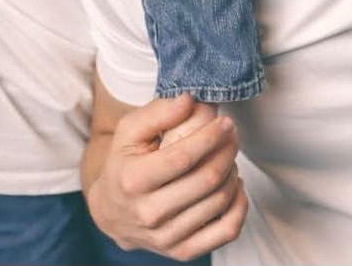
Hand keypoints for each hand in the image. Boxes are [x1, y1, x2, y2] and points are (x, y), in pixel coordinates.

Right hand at [86, 94, 247, 260]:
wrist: (111, 213)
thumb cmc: (124, 163)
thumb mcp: (128, 131)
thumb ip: (158, 112)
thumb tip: (189, 100)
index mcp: (133, 180)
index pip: (182, 158)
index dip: (209, 137)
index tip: (224, 122)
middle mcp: (149, 213)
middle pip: (205, 180)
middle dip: (226, 151)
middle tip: (232, 135)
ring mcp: (167, 237)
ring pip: (218, 202)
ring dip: (232, 173)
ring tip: (228, 156)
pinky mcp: (182, 252)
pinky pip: (226, 231)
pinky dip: (239, 206)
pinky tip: (235, 186)